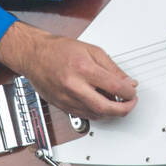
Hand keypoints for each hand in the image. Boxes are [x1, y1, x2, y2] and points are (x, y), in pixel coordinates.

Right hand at [0, 20, 137, 119]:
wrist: (33, 55)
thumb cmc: (59, 50)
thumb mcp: (92, 50)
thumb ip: (112, 68)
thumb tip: (127, 82)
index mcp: (83, 69)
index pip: (114, 87)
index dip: (129, 92)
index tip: (132, 92)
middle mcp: (74, 86)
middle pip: (105, 107)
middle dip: (123, 109)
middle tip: (130, 104)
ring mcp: (66, 98)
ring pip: (95, 115)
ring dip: (110, 112)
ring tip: (116, 102)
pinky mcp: (61, 106)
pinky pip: (84, 116)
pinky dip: (96, 113)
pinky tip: (101, 105)